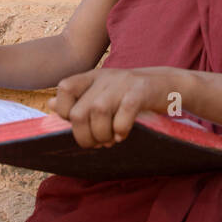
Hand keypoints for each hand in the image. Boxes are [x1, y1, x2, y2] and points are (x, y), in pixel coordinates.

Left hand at [47, 67, 169, 148]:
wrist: (170, 85)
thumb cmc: (132, 94)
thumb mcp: (103, 93)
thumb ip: (79, 99)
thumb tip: (51, 104)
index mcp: (92, 77)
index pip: (64, 88)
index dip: (65, 111)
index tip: (79, 124)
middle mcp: (105, 77)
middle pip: (79, 112)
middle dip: (85, 136)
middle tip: (98, 143)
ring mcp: (123, 83)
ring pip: (98, 113)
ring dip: (102, 135)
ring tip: (111, 141)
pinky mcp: (141, 91)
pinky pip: (124, 113)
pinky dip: (121, 129)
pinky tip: (123, 135)